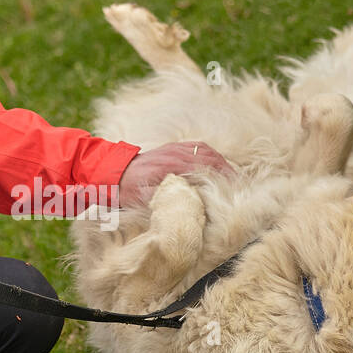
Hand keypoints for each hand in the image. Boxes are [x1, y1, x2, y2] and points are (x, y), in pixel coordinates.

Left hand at [117, 141, 232, 207]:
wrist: (113, 172)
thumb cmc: (129, 190)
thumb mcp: (148, 199)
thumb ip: (169, 199)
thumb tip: (190, 205)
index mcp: (172, 166)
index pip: (204, 170)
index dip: (221, 179)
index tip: (233, 189)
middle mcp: (176, 154)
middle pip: (210, 159)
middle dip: (226, 171)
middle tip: (239, 184)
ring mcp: (175, 148)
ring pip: (206, 151)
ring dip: (221, 162)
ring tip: (232, 175)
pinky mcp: (173, 147)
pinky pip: (198, 147)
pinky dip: (211, 155)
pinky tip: (217, 163)